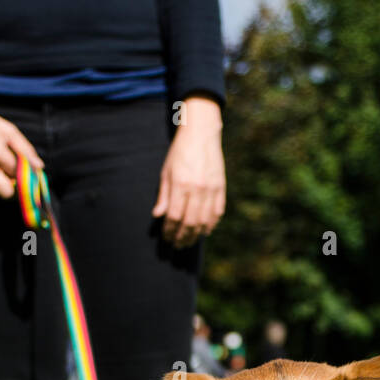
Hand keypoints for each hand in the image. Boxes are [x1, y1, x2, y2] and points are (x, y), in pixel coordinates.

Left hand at [152, 97, 225, 247]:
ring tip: (189, 241)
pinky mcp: (221, 188)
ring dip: (196, 234)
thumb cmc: (180, 153)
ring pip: (204, 221)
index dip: (170, 230)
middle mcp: (197, 189)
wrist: (201, 134)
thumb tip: (158, 215)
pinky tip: (205, 231)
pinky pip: (217, 213)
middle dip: (182, 237)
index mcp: (181, 184)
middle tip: (177, 245)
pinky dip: (211, 224)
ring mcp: (211, 189)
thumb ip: (163, 195)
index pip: (174, 216)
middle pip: (190, 222)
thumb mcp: (166, 172)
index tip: (166, 237)